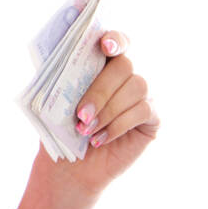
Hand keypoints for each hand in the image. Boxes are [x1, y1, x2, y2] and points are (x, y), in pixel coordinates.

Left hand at [53, 29, 160, 195]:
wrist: (69, 168)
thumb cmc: (61, 130)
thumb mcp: (55, 101)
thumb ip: (62, 77)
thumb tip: (57, 56)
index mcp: (103, 65)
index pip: (117, 41)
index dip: (115, 40)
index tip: (105, 47)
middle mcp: (127, 76)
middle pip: (124, 66)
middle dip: (100, 90)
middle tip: (80, 114)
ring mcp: (143, 95)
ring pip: (135, 88)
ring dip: (107, 110)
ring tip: (85, 130)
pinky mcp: (152, 118)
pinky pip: (143, 111)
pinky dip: (118, 125)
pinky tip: (99, 139)